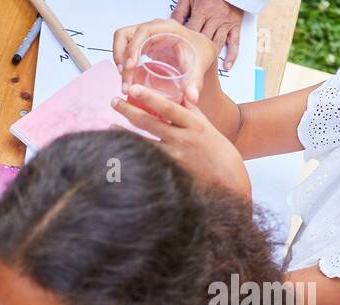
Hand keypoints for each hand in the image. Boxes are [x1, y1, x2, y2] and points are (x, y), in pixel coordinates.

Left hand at [111, 86, 250, 197]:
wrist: (229, 180)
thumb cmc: (218, 151)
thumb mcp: (207, 127)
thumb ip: (192, 111)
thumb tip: (181, 95)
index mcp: (194, 124)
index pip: (167, 107)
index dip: (149, 97)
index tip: (133, 88)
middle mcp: (182, 139)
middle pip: (149, 123)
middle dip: (128, 111)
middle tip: (114, 101)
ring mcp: (174, 157)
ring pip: (143, 143)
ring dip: (124, 134)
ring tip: (110, 126)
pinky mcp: (169, 172)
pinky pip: (146, 162)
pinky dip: (132, 156)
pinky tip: (120, 150)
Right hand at [114, 19, 217, 102]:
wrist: (200, 51)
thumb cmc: (200, 53)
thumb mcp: (200, 66)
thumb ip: (196, 82)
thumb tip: (192, 98)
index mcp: (167, 28)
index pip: (143, 32)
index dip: (133, 47)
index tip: (130, 66)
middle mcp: (153, 28)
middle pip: (125, 35)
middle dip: (121, 58)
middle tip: (125, 80)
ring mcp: (145, 35)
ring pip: (121, 41)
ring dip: (118, 59)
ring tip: (124, 79)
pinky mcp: (141, 43)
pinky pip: (125, 49)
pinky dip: (121, 62)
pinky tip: (128, 77)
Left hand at [173, 0, 245, 69]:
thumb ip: (180, 12)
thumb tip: (170, 27)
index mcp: (203, 11)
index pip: (192, 32)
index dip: (185, 45)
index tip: (178, 57)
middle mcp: (215, 18)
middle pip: (204, 41)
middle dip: (196, 55)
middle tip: (189, 68)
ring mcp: (226, 23)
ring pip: (217, 43)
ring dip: (211, 57)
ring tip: (204, 69)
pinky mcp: (235, 25)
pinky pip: (234, 42)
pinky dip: (232, 55)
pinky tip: (227, 65)